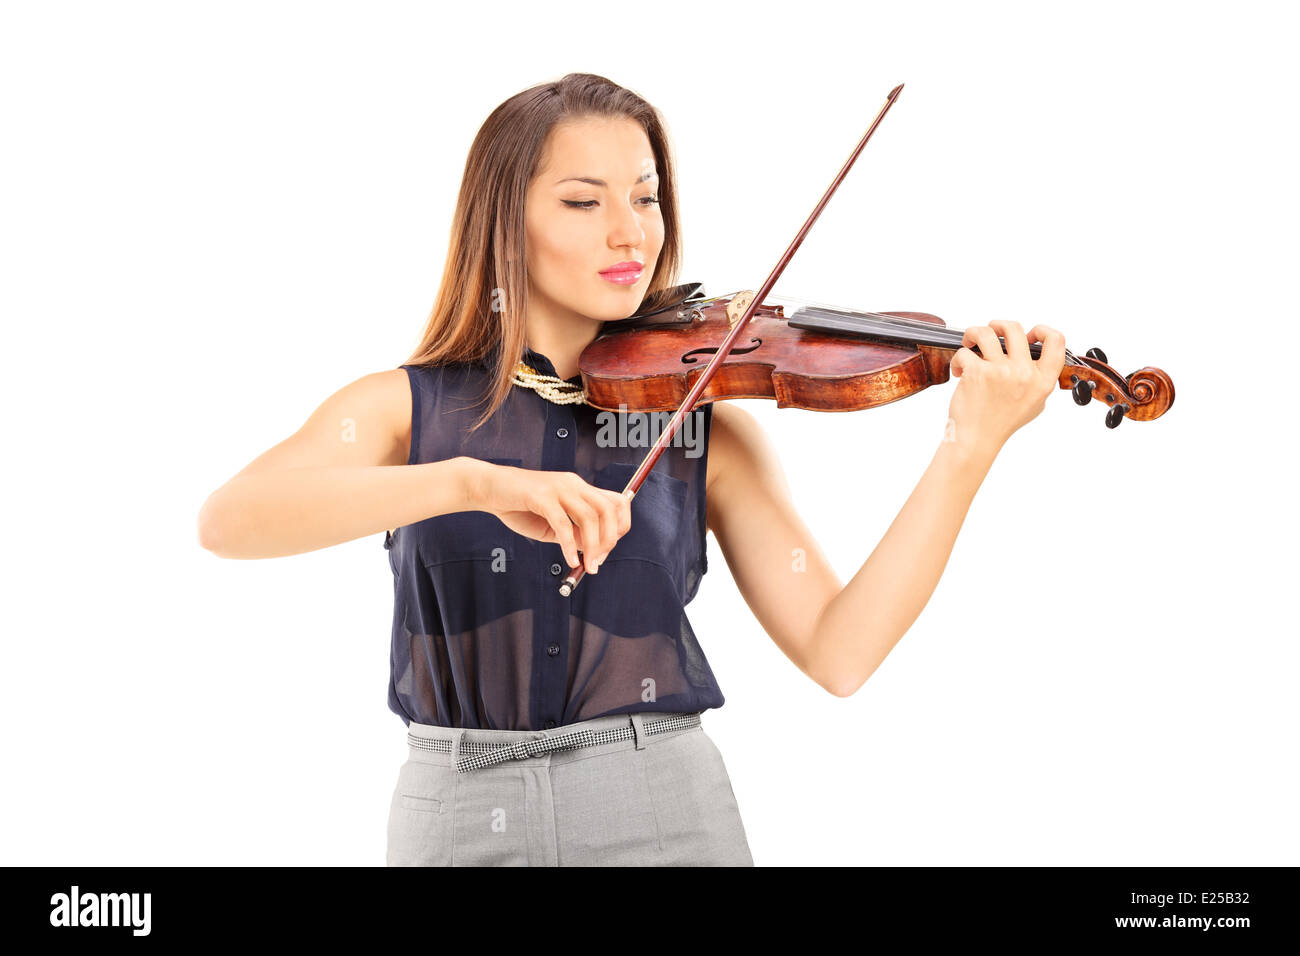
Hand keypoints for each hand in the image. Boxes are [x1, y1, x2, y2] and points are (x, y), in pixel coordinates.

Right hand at [469, 462, 631, 574]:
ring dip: (593, 546)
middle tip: (598, 563)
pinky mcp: (541, 496)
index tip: (606, 552)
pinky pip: (562, 523)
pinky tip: (570, 560)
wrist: (488, 488)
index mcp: (579, 488)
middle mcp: (573, 484)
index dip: (619, 528)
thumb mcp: (553, 524)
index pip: (616, 502)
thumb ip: (574, 534)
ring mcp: (559, 488)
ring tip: (587, 567)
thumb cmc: (520, 507)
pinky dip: (569, 545)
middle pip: (608, 509)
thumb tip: (595, 551)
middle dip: (609, 539)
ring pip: (589, 517)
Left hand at [946, 320, 1066, 452]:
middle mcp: (1025, 374)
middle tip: (990, 333)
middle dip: (998, 325)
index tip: (1030, 334)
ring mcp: (1001, 371)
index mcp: (1042, 381)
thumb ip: (1038, 380)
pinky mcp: (977, 372)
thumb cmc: (1001, 423)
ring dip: (974, 333)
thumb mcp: (1034, 403)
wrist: (977, 439)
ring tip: (970, 343)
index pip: (1056, 342)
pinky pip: (965, 352)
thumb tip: (1035, 355)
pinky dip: (958, 359)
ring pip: (986, 332)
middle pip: (1014, 328)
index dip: (1042, 331)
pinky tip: (960, 371)